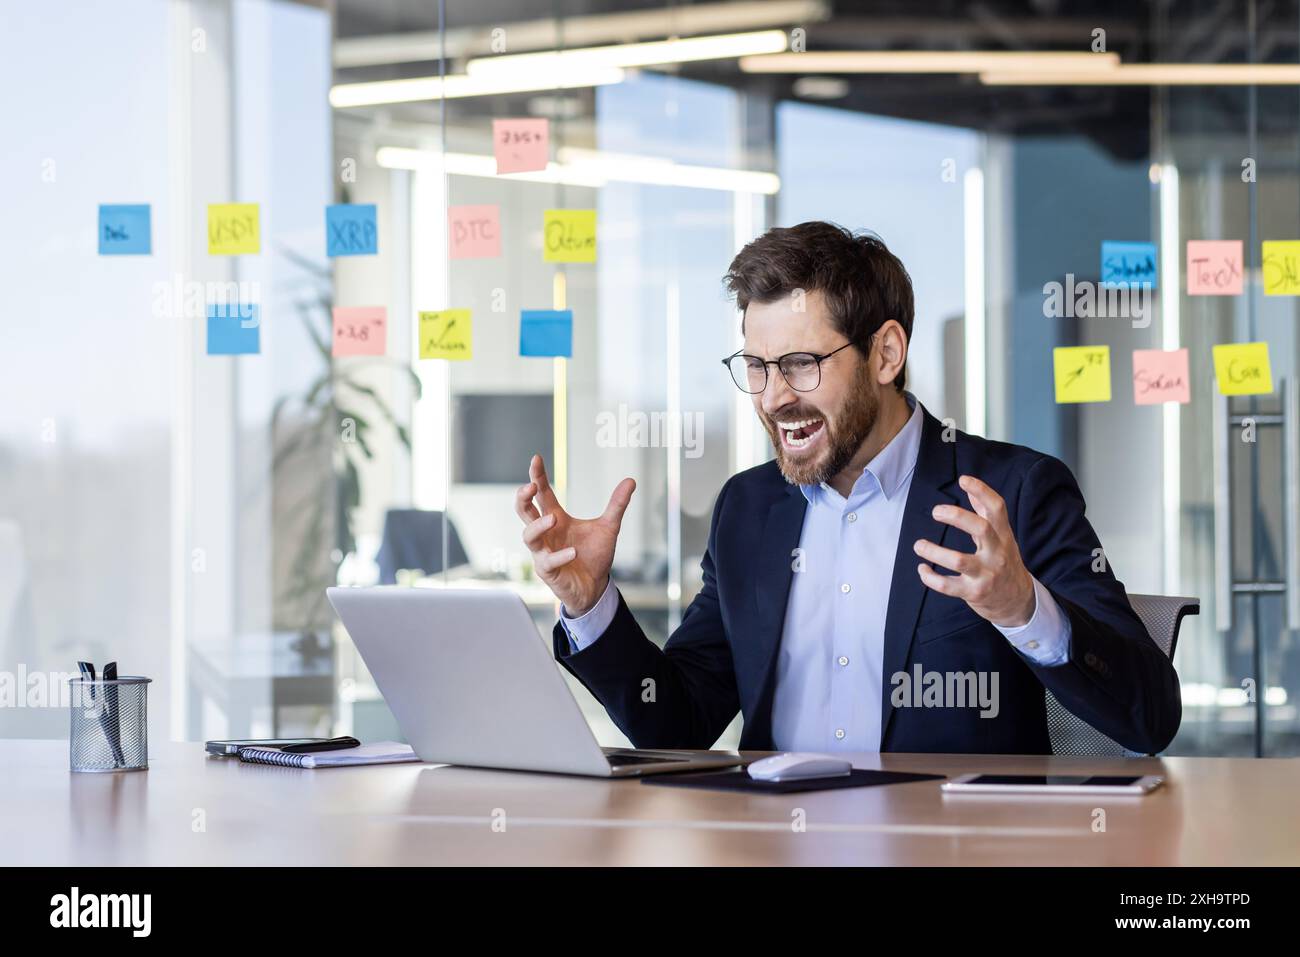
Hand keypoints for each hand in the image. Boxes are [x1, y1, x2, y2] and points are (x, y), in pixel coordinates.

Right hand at [514, 454, 634, 616]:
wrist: (595, 587)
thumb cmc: (594, 556)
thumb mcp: (609, 527)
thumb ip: (617, 505)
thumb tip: (630, 480)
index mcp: (556, 519)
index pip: (543, 495)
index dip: (538, 476)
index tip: (537, 458)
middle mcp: (546, 534)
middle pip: (524, 512)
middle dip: (523, 498)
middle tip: (531, 486)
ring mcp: (543, 552)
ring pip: (528, 536)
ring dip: (538, 526)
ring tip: (553, 518)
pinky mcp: (547, 571)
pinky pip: (547, 562)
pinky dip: (559, 556)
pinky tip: (573, 552)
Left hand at [913, 475, 1035, 627]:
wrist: (1018, 602)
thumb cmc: (1005, 563)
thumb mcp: (1002, 538)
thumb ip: (986, 514)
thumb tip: (970, 488)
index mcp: (1004, 536)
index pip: (998, 509)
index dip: (982, 491)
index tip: (963, 479)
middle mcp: (997, 554)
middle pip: (981, 529)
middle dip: (957, 517)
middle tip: (935, 511)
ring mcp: (986, 575)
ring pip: (959, 560)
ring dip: (934, 551)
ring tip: (919, 545)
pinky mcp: (974, 593)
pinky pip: (948, 586)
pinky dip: (930, 578)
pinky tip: (922, 568)